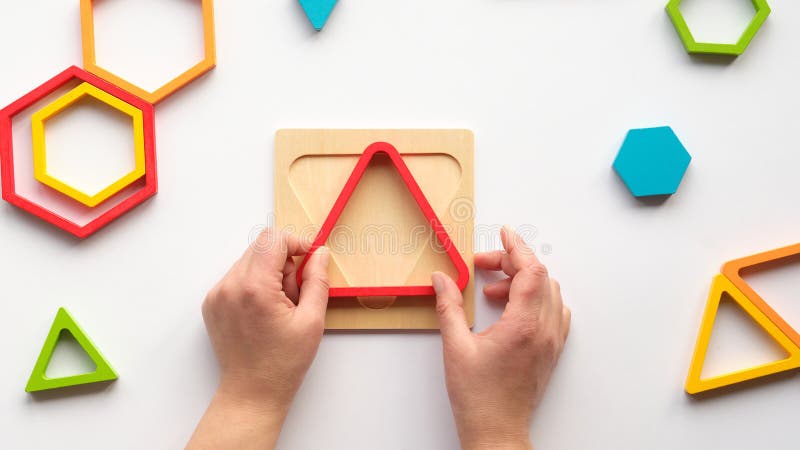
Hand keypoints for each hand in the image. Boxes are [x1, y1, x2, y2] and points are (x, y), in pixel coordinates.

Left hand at [187, 228, 329, 449]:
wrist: (251, 392)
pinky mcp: (212, 303)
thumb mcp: (312, 321)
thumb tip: (320, 253)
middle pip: (261, 247)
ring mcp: (217, 294)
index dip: (296, 243)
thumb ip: (317, 280)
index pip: (273, 239)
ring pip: (249, 260)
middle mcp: (230, 286)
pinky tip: (263, 311)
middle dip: (284, 261)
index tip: (309, 260)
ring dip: (269, 272)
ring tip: (279, 305)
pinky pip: (237, 276)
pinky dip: (254, 284)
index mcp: (255, 288)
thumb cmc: (283, 362)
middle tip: (295, 293)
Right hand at [432, 227, 569, 449]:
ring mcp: (551, 342)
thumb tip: (441, 279)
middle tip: (484, 266)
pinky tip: (513, 308)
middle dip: (512, 264)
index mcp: (524, 326)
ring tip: (493, 292)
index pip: (530, 271)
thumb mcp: (456, 346)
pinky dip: (536, 300)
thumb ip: (449, 307)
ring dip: (523, 282)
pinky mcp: (551, 352)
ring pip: (549, 293)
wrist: (497, 432)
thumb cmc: (478, 397)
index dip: (517, 247)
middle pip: (540, 278)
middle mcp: (544, 331)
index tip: (504, 233)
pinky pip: (554, 313)